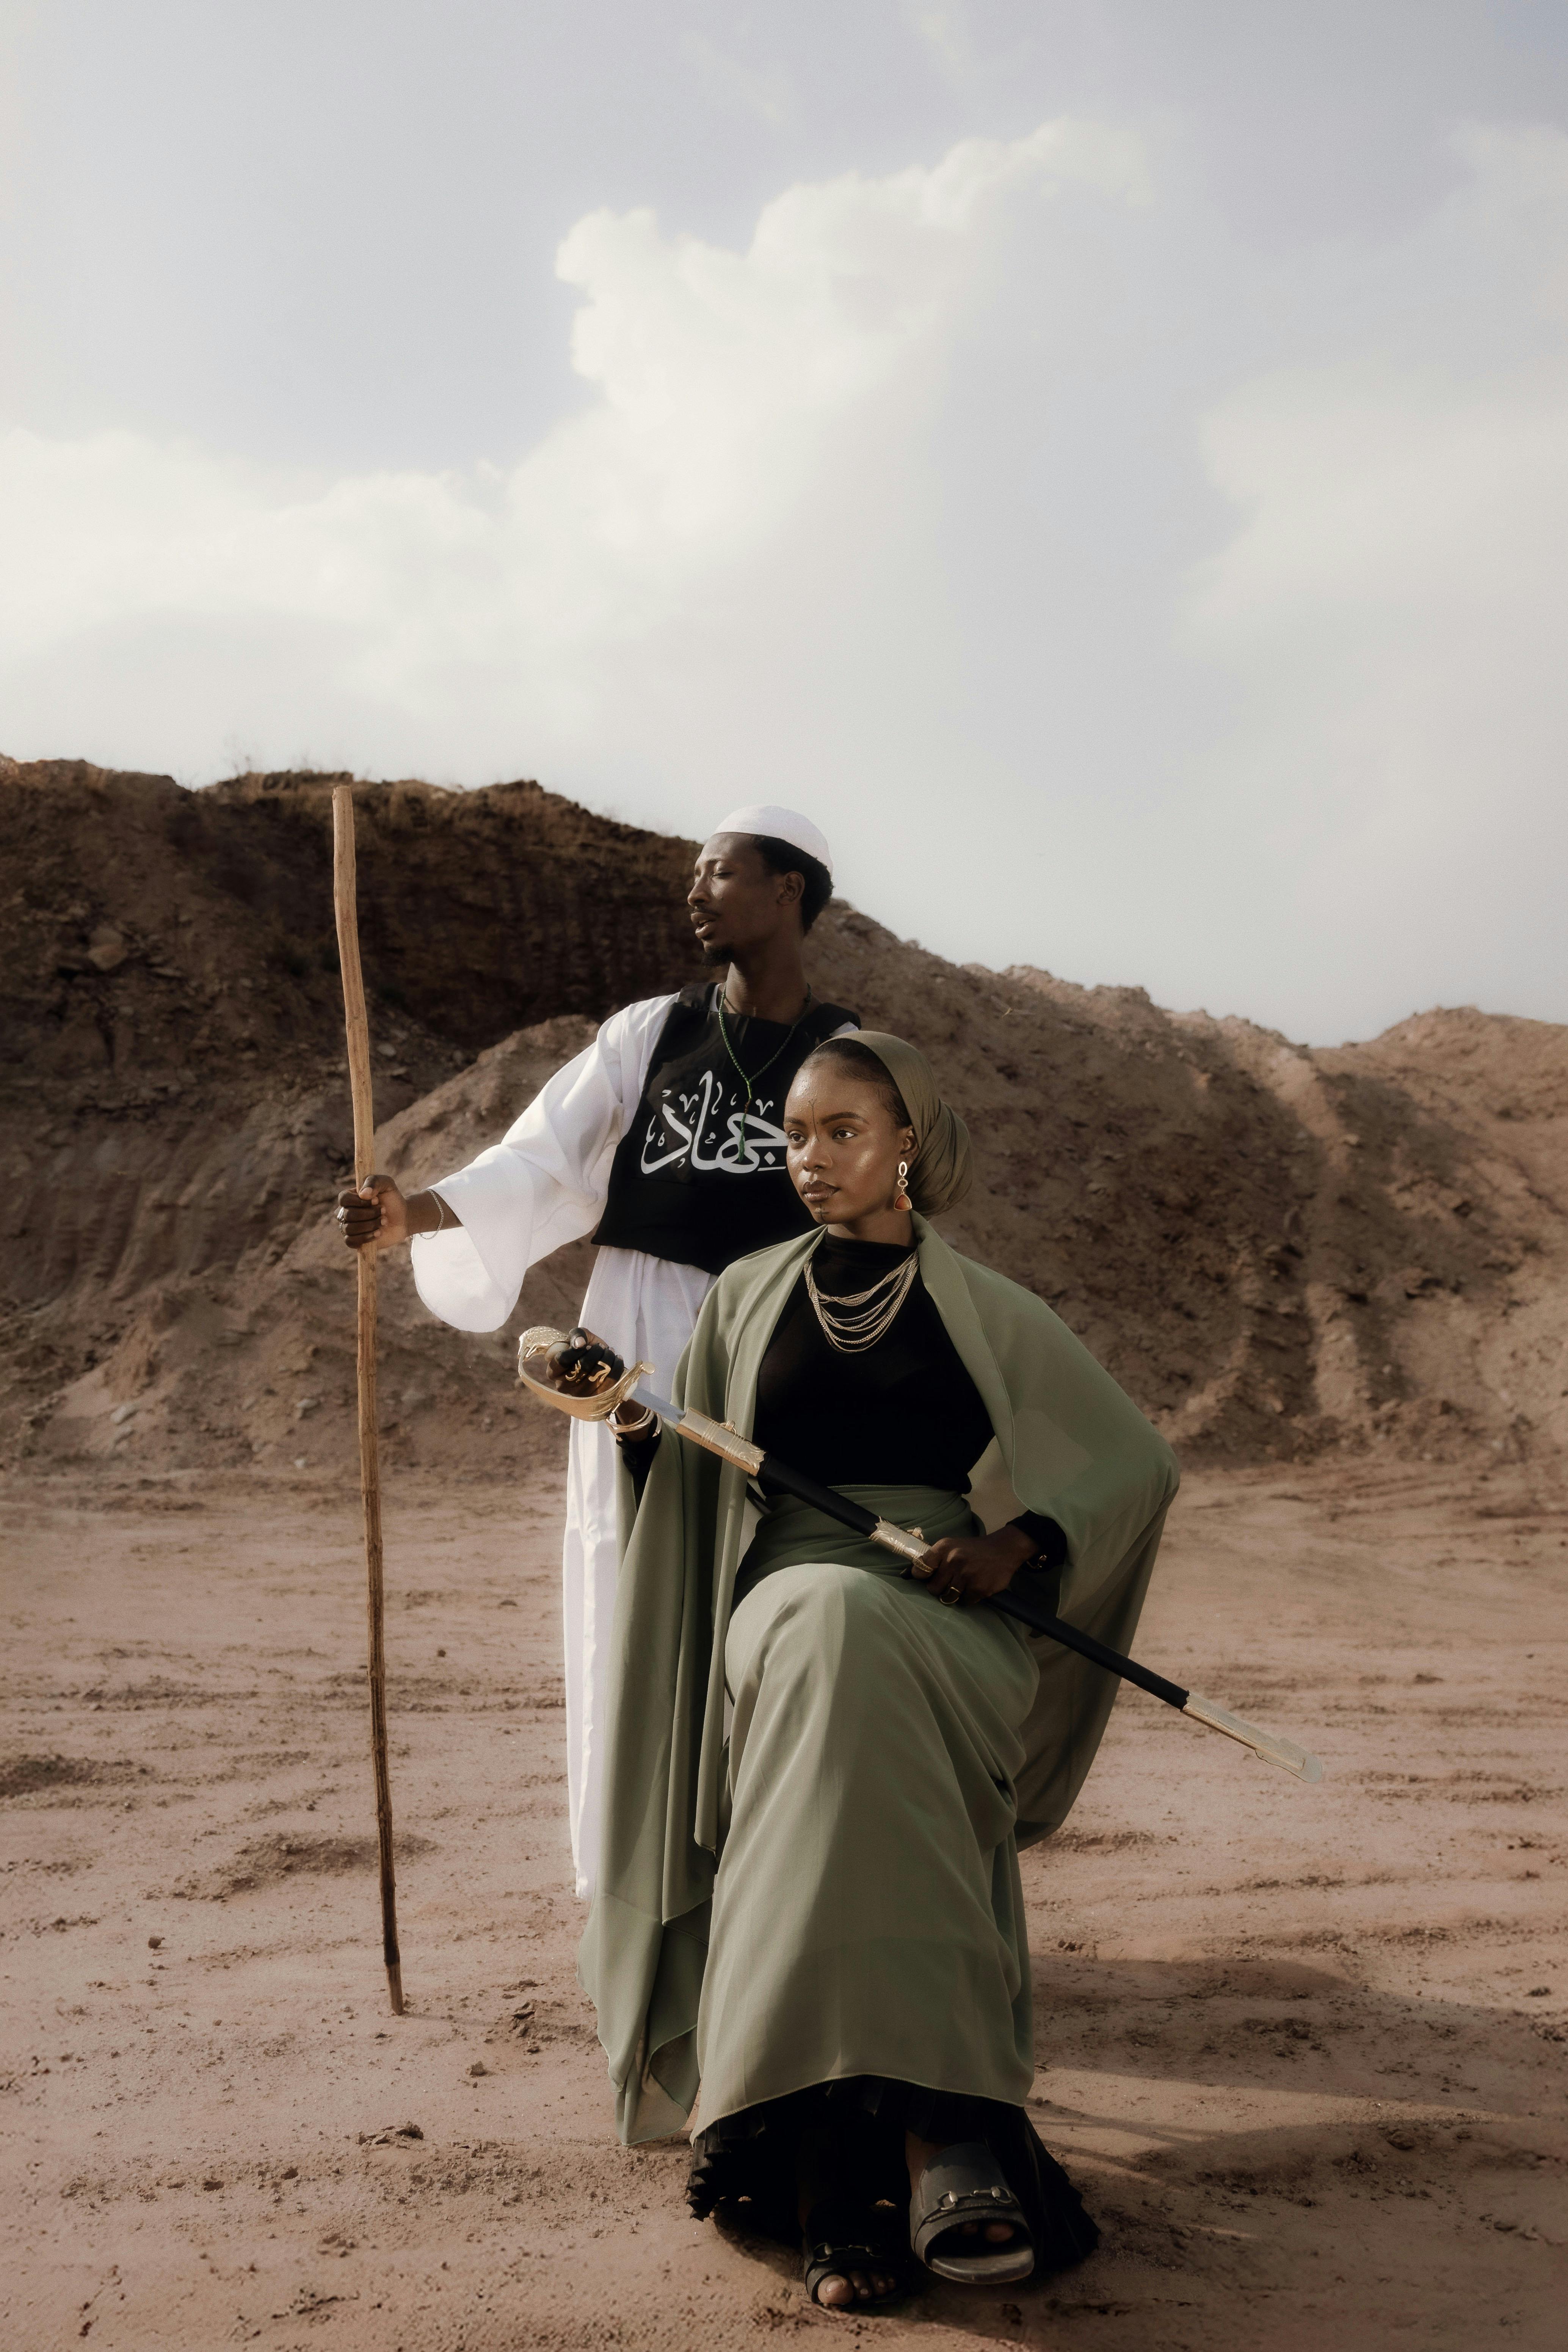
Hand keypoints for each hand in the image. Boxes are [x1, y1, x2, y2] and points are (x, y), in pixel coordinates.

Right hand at [336, 1174, 406, 1249]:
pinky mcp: (354, 1241)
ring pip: (349, 1229)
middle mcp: (345, 1212)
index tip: (376, 1200)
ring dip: (370, 1225)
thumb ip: (374, 1181)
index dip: (359, 1201)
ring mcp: (348, 1227)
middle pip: (348, 1215)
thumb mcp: (387, 1184)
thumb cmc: (392, 1200)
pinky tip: (378, 1233)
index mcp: (350, 1197)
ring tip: (384, 1221)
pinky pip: (350, 1241)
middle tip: (384, 1211)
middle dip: (369, 1214)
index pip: (343, 1199)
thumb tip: (363, 1194)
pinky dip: (366, 1238)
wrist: (403, 1218)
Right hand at [540, 1328, 624, 1399]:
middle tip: (600, 1347)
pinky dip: (617, 1366)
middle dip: (596, 1352)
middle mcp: (563, 1386)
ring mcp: (580, 1395)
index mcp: (553, 1372)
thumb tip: (579, 1343)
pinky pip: (610, 1381)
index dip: (576, 1349)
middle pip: (582, 1366)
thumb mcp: (579, 1338)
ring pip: (597, 1373)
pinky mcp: (596, 1398)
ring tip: (609, 1351)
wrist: (600, 1363)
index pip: (562, 1360)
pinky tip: (617, 1359)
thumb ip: (577, 1334)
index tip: (585, 1344)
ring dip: (607, 1357)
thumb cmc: (585, 1349)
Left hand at [911, 1524, 1036, 1607]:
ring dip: (953, 1594)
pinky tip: (974, 1586)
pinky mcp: (979, 1588)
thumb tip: (911, 1575)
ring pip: (948, 1597)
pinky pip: (964, 1602)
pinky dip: (968, 1597)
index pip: (921, 1568)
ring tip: (962, 1584)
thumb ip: (933, 1558)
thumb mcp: (951, 1546)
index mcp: (944, 1548)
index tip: (926, 1578)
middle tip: (949, 1582)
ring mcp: (967, 1576)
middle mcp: (954, 1560)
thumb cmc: (972, 1550)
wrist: (1003, 1550)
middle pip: (933, 1588)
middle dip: (939, 1588)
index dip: (921, 1576)